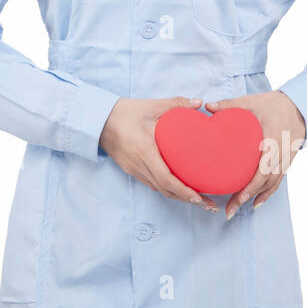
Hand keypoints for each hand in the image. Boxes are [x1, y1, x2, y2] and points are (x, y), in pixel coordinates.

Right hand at [99, 96, 219, 212]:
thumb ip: (176, 103)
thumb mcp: (151, 106)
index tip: (200, 198)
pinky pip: (151, 184)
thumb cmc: (124, 112)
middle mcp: (139, 165)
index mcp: (145, 152)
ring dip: (178, 196)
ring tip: (198, 200)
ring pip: (159, 189)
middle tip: (209, 205)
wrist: (97, 119)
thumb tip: (199, 102)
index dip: (184, 191)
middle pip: (166, 190)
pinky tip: (178, 188)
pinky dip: (167, 189)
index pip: (166, 179)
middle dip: (188, 200)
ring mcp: (134, 169)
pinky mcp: (131, 169)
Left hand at [207, 90, 306, 219]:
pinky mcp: (286, 162)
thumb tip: (207, 106)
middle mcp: (281, 153)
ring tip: (236, 208)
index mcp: (273, 139)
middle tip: (231, 209)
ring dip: (255, 198)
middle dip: (248, 196)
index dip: (253, 183)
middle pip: (266, 181)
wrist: (299, 107)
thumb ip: (230, 104)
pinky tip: (254, 204)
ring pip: (272, 184)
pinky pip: (278, 181)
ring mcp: (285, 159)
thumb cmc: (274, 104)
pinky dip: (267, 194)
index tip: (240, 195)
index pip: (265, 167)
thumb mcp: (252, 101)